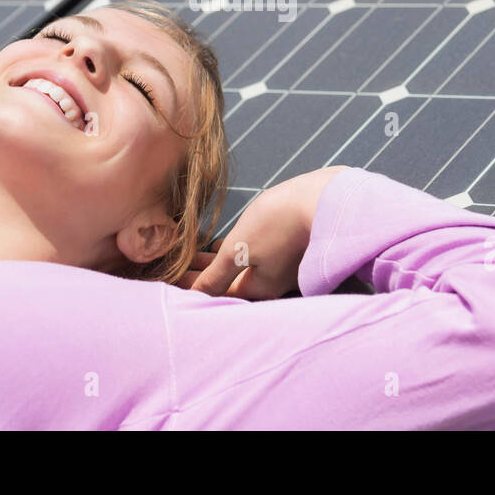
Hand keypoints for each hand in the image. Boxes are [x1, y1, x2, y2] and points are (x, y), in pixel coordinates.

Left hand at [176, 166, 349, 299]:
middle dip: (200, 276)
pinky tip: (218, 244)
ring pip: (236, 268)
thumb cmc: (280, 223)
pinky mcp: (285, 245)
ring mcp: (279, 265)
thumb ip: (216, 275)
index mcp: (258, 289)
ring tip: (189, 256)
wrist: (326, 198)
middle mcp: (271, 283)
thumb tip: (195, 297)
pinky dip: (230, 252)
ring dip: (213, 263)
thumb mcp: (240, 249)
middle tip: (172, 269)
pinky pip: (250, 255)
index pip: (216, 295)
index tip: (168, 281)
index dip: (192, 288)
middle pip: (226, 283)